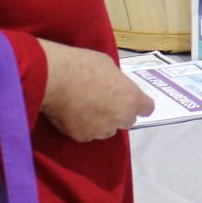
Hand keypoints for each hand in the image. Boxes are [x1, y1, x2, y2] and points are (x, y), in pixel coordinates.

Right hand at [38, 39, 152, 141]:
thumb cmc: (83, 65)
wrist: (54, 78)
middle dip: (119, 112)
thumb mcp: (108, 66)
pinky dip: (83, 126)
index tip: (131, 99)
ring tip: (85, 107)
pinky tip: (72, 113)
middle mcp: (120, 118)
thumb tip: (115, 86)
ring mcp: (101, 130)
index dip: (139, 103)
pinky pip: (87, 133)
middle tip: (103, 100)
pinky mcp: (82, 137)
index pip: (147, 108)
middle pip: (127, 120)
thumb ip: (117, 81)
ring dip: (102, 121)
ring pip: (107, 129)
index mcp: (131, 98)